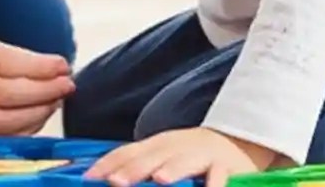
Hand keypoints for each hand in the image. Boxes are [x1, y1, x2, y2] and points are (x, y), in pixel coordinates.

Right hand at [0, 33, 73, 135]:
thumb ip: (6, 56)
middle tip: (67, 84)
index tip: (63, 65)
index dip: (43, 67)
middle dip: (48, 90)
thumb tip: (48, 68)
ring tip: (56, 100)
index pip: (13, 63)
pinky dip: (25, 129)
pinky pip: (3, 137)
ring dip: (41, 111)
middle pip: (16, 94)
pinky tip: (36, 118)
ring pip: (13, 120)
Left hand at [84, 128, 275, 186]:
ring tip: (160, 179)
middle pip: (152, 157)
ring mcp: (200, 155)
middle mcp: (176, 147)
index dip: (108, 164)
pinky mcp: (225, 166)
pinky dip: (214, 182)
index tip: (90, 177)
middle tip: (116, 181)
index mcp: (156, 145)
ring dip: (172, 169)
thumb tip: (107, 178)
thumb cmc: (190, 156)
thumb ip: (136, 164)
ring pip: (184, 162)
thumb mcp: (161, 156)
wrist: (234, 143)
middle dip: (133, 169)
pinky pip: (219, 174)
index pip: (127, 153)